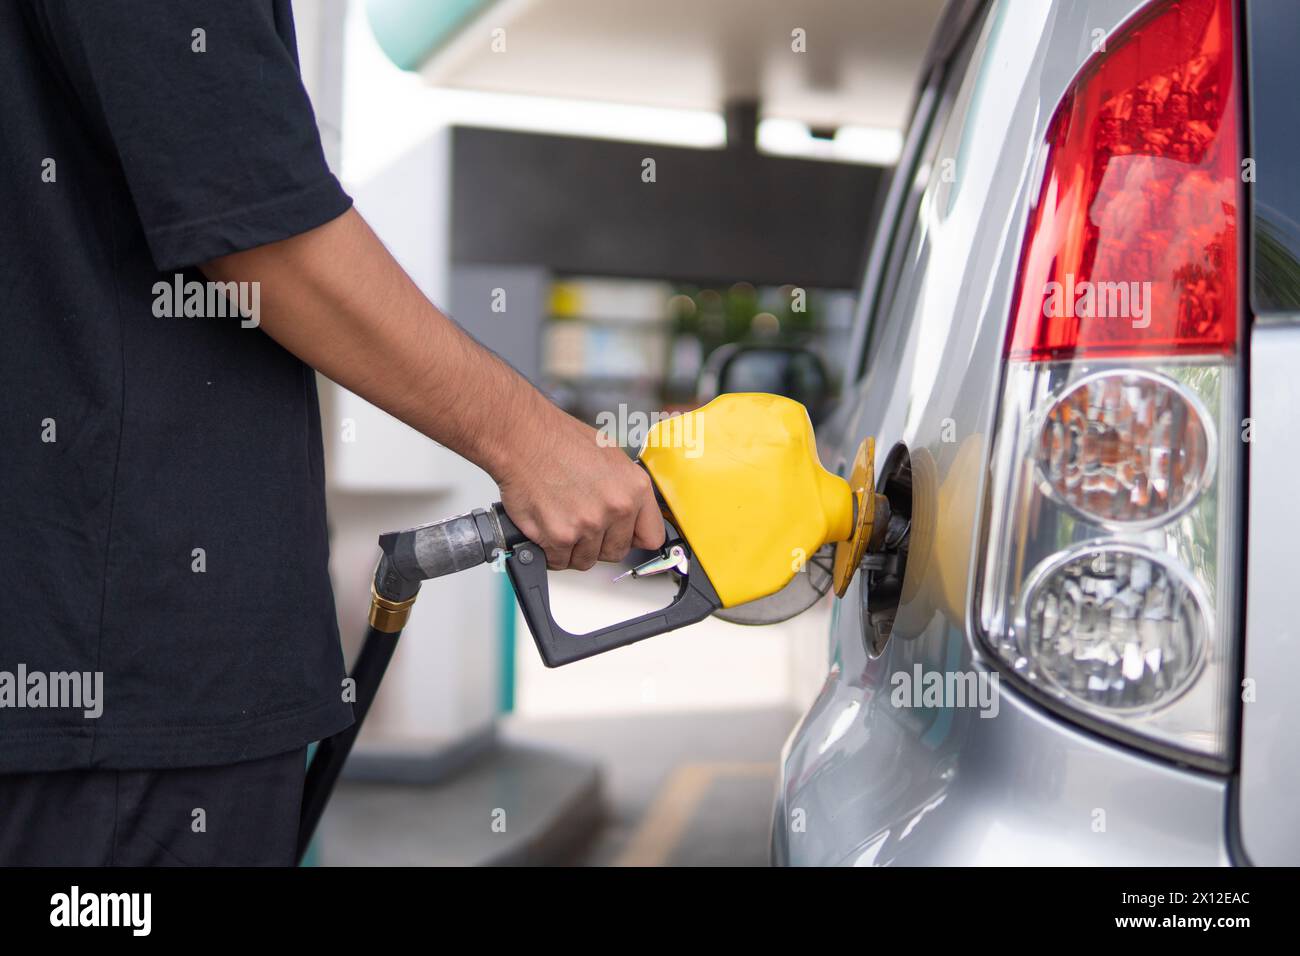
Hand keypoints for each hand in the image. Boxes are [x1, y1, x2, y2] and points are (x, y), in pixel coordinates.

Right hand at [496, 410, 665, 569]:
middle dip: (599, 543)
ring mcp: (589, 524)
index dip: (633, 538)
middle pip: (616, 552)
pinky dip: (550, 550)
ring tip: (562, 519)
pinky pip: (559, 561)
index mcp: (635, 488)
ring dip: (573, 548)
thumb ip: (625, 491)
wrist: (523, 438)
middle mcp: (617, 507)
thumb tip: (631, 515)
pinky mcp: (560, 536)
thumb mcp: (611, 457)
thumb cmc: (560, 441)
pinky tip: (548, 526)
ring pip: (586, 559)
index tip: (623, 537)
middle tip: (582, 523)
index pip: (652, 536)